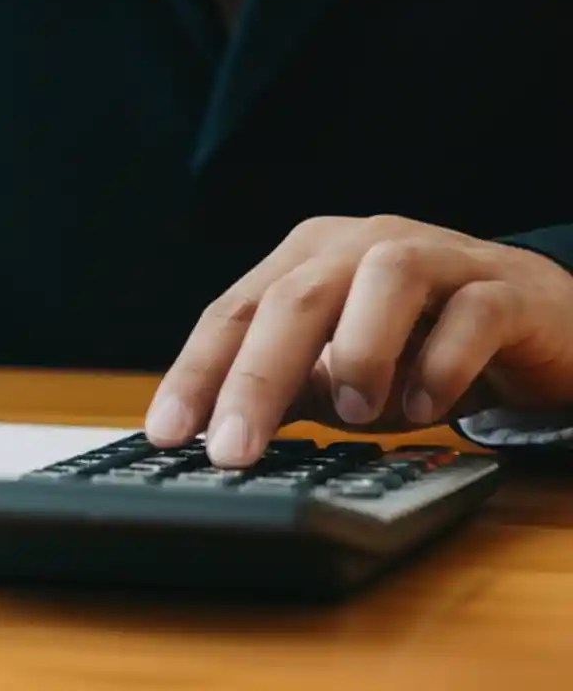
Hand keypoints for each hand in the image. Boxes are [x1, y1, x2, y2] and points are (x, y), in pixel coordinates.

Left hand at [144, 215, 572, 466]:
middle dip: (256, 376)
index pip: (233, 311)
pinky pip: (473, 313)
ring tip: (355, 413)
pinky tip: (422, 407)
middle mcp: (362, 245)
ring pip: (386, 277)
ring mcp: (437, 258)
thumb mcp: (332, 373)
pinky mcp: (503, 289)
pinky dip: (444, 363)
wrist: (529, 322)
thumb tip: (208, 436)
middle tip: (234, 449)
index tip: (166, 433)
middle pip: (296, 297)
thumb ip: (277, 392)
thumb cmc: (415, 346)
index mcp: (306, 261)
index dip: (196, 372)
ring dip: (361, 350)